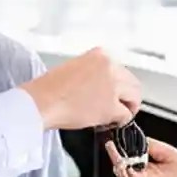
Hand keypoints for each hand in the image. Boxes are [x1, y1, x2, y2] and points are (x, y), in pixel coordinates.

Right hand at [20, 48, 140, 129]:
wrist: (41, 101)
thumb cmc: (50, 88)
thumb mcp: (76, 69)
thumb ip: (95, 74)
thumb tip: (104, 88)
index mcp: (101, 54)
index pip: (122, 70)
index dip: (118, 86)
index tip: (112, 94)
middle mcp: (110, 66)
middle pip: (133, 83)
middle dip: (127, 97)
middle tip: (119, 108)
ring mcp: (112, 85)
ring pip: (134, 98)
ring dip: (127, 108)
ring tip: (113, 116)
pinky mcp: (111, 105)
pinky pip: (126, 115)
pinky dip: (120, 121)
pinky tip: (107, 122)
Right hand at [105, 137, 176, 176]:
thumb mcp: (171, 154)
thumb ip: (154, 146)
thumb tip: (138, 137)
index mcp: (149, 171)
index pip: (128, 162)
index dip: (119, 153)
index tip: (112, 143)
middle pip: (125, 174)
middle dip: (118, 161)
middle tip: (112, 150)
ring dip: (124, 173)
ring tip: (119, 161)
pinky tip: (134, 174)